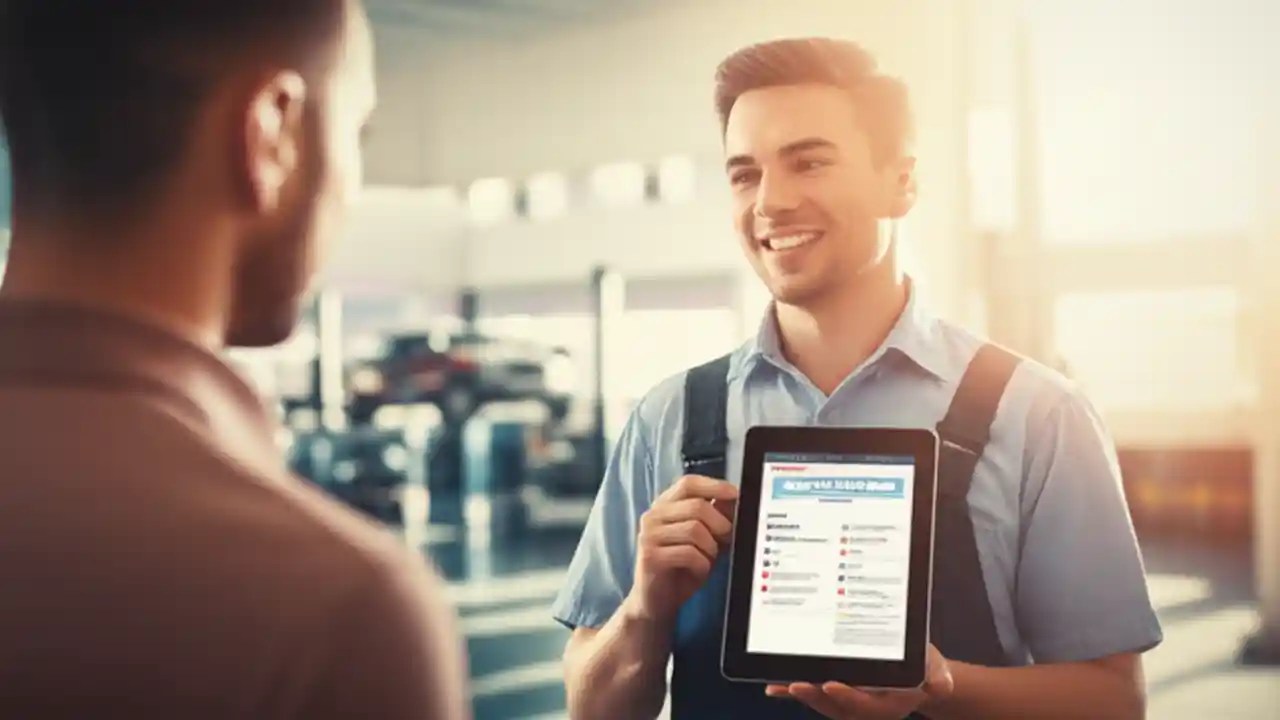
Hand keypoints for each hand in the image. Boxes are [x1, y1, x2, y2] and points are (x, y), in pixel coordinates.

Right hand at [626, 474, 737, 621]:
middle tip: (726, 540)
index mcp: (665, 506)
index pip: (688, 483)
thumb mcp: (705, 540)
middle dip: (720, 524)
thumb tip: (734, 498)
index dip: (714, 485)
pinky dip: (702, 564)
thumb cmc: (682, 568)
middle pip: (697, 506)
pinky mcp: (650, 556)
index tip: (735, 494)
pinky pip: (688, 553)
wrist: (656, 602)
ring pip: (694, 529)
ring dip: (711, 548)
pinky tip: (698, 571)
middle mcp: (653, 516)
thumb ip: (716, 518)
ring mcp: (649, 535)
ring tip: (708, 559)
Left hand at [765, 644, 953, 718]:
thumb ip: (939, 677)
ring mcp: (850, 703)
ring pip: (822, 702)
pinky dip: (793, 690)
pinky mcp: (838, 695)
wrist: (919, 677)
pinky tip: (773, 686)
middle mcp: (866, 708)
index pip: (866, 705)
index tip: (831, 685)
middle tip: (794, 685)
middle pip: (837, 706)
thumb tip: (941, 685)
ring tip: (780, 685)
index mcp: (890, 704)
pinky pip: (815, 695)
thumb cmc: (927, 671)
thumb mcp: (938, 671)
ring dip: (801, 694)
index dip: (848, 697)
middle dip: (815, 697)